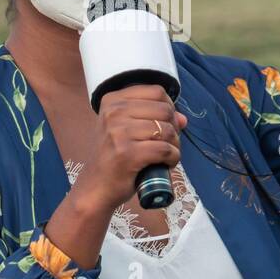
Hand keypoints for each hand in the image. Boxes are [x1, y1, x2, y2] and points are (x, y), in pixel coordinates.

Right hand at [70, 84, 187, 215]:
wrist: (96, 186)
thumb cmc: (114, 157)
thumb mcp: (126, 130)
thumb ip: (153, 118)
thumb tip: (183, 119)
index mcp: (112, 100)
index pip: (156, 91)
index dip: (170, 107)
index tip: (167, 123)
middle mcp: (113, 112)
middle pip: (165, 110)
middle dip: (174, 128)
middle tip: (168, 143)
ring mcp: (118, 132)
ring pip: (167, 130)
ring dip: (175, 145)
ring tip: (167, 155)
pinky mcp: (127, 153)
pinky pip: (165, 149)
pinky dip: (173, 158)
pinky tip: (167, 163)